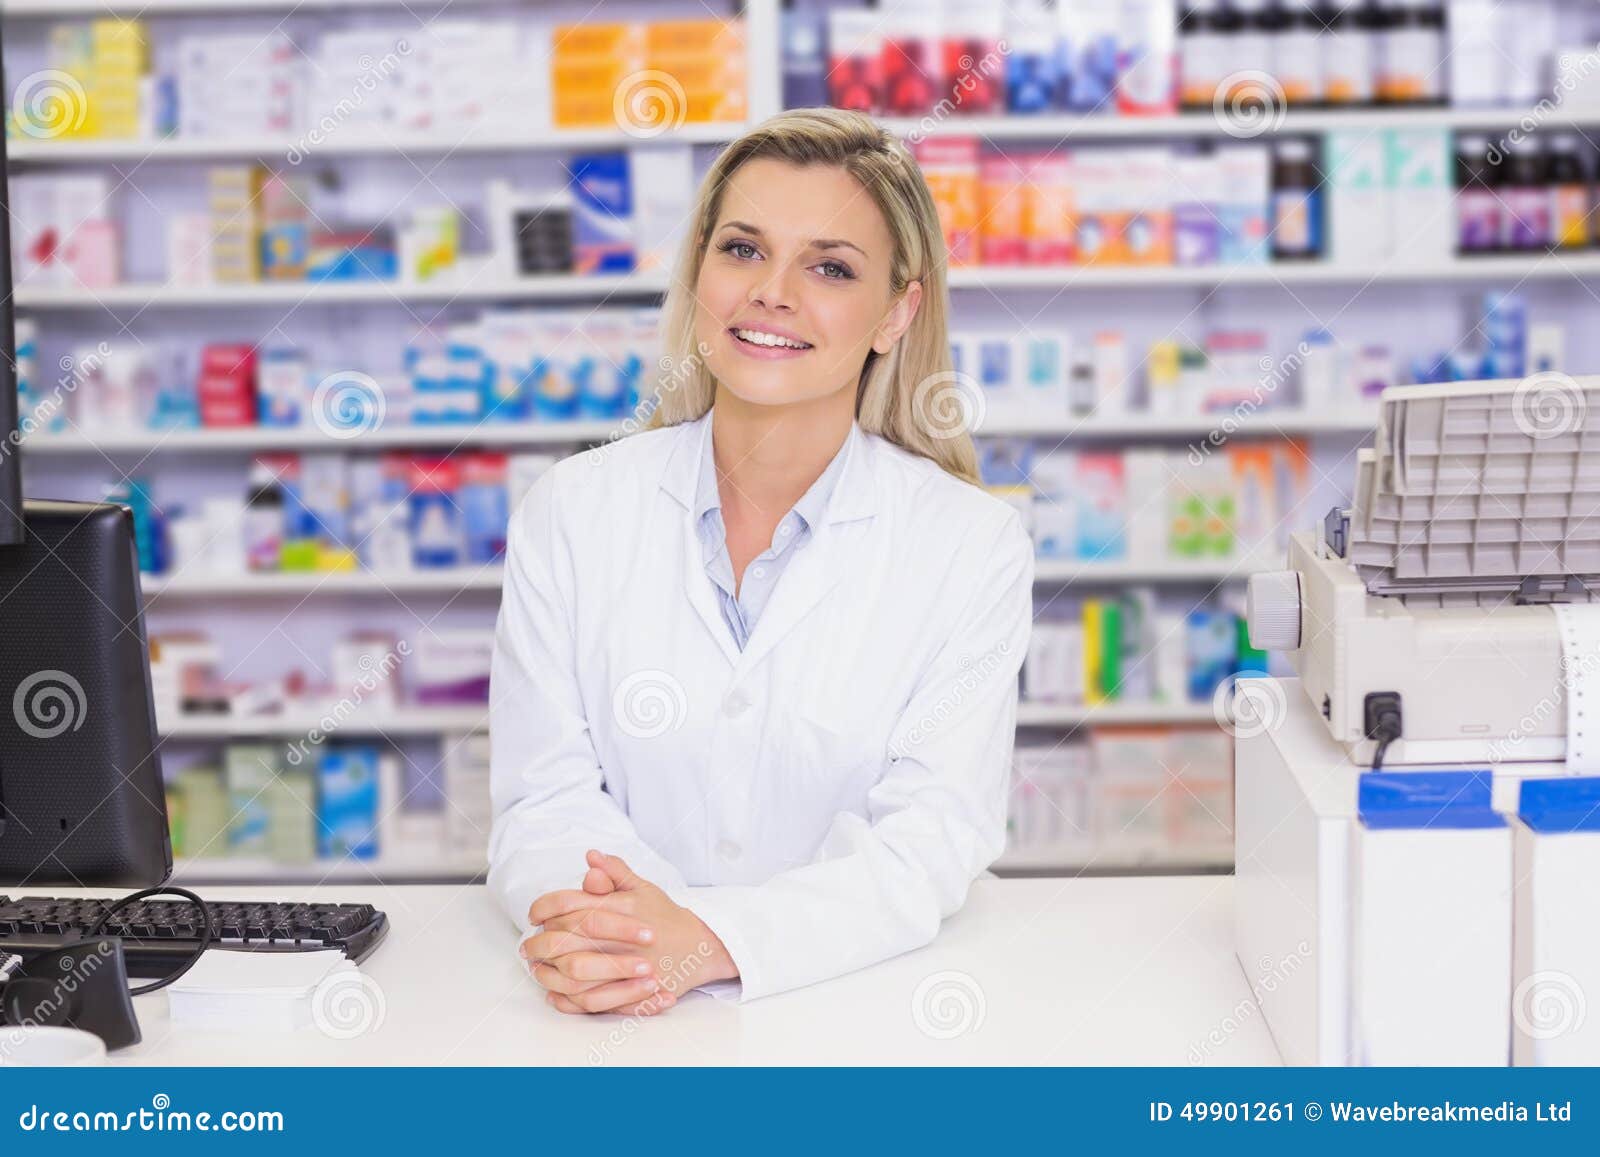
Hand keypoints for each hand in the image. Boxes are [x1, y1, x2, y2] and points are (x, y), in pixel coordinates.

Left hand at [525, 850, 738, 1015]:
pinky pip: (588, 1000)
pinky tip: (554, 992)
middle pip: (565, 939)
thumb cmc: (666, 916)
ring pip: (572, 973)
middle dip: (539, 943)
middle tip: (528, 946)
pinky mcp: (627, 992)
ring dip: (548, 971)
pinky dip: (565, 998)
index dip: (544, 908)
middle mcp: (618, 937)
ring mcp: (623, 967)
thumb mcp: (643, 888)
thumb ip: (615, 872)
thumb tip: (590, 856)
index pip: (569, 904)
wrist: (699, 948)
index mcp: (619, 908)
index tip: (534, 915)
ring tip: (537, 969)